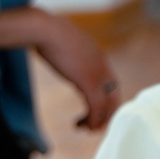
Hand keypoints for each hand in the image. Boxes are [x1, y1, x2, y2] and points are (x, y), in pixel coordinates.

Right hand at [27, 12, 120, 129]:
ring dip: (99, 120)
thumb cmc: (47, 31)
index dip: (106, 98)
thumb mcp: (63, 42)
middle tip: (97, 124)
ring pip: (108, 104)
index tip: (96, 108)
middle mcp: (103, 66)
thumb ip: (67, 49)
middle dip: (107, 112)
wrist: (45, 29)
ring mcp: (98, 74)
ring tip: (89, 129)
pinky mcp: (88, 83)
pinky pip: (96, 107)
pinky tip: (84, 126)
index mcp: (98, 55)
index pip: (111, 82)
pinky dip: (93, 119)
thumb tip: (56, 49)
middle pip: (114, 96)